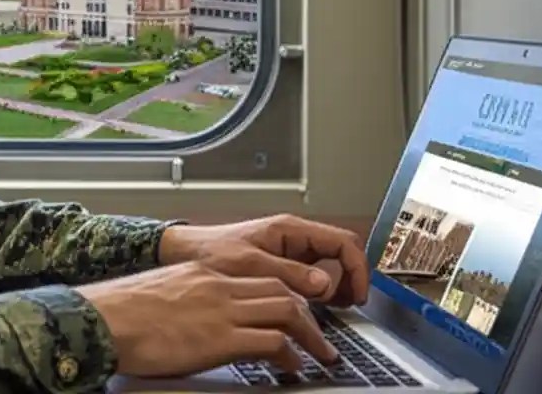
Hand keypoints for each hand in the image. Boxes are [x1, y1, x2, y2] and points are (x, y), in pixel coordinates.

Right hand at [77, 261, 339, 378]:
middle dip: (306, 313)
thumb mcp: (159, 296)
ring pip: (286, 310)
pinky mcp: (222, 338)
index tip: (293, 312)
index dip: (283, 294)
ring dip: (310, 334)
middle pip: (280, 289)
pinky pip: (273, 341)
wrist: (104, 319)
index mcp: (202, 273)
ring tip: (320, 354)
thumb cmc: (120, 314)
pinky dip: (290, 354)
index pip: (257, 277)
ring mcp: (222, 310)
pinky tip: (292, 367)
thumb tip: (192, 320)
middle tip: (318, 336)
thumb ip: (185, 301)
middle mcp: (218, 285)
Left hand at [158, 215, 369, 306]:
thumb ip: (288, 274)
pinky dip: (318, 294)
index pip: (343, 241)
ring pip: (328, 268)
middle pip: (341, 254)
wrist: (183, 254)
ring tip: (332, 311)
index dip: (357, 268)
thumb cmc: (210, 251)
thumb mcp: (250, 264)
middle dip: (350, 279)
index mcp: (291, 230)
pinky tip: (311, 309)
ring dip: (335, 288)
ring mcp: (289, 252)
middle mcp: (294, 239)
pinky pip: (310, 278)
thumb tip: (325, 286)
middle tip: (348, 306)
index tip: (358, 294)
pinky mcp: (280, 267)